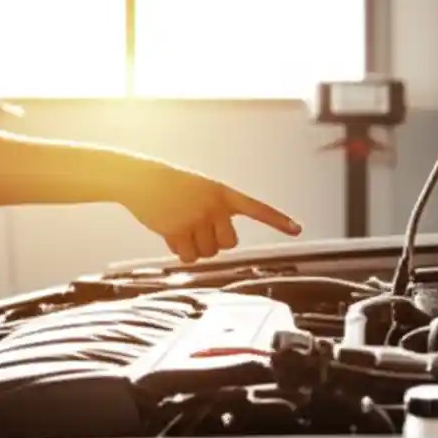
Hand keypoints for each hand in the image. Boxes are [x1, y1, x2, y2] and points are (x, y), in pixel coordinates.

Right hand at [123, 168, 300, 263]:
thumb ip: (214, 210)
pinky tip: (170, 234)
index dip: (276, 220)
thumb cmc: (168, 184)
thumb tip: (217, 244)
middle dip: (215, 242)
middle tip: (197, 229)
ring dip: (194, 247)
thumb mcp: (198, 189)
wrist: (140, 180)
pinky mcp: (179, 231)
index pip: (255, 208)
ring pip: (209, 252)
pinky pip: (189, 257)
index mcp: (222, 193)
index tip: (297, 229)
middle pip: (229, 243)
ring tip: (179, 226)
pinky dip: (180, 252)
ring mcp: (197, 219)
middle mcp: (214, 207)